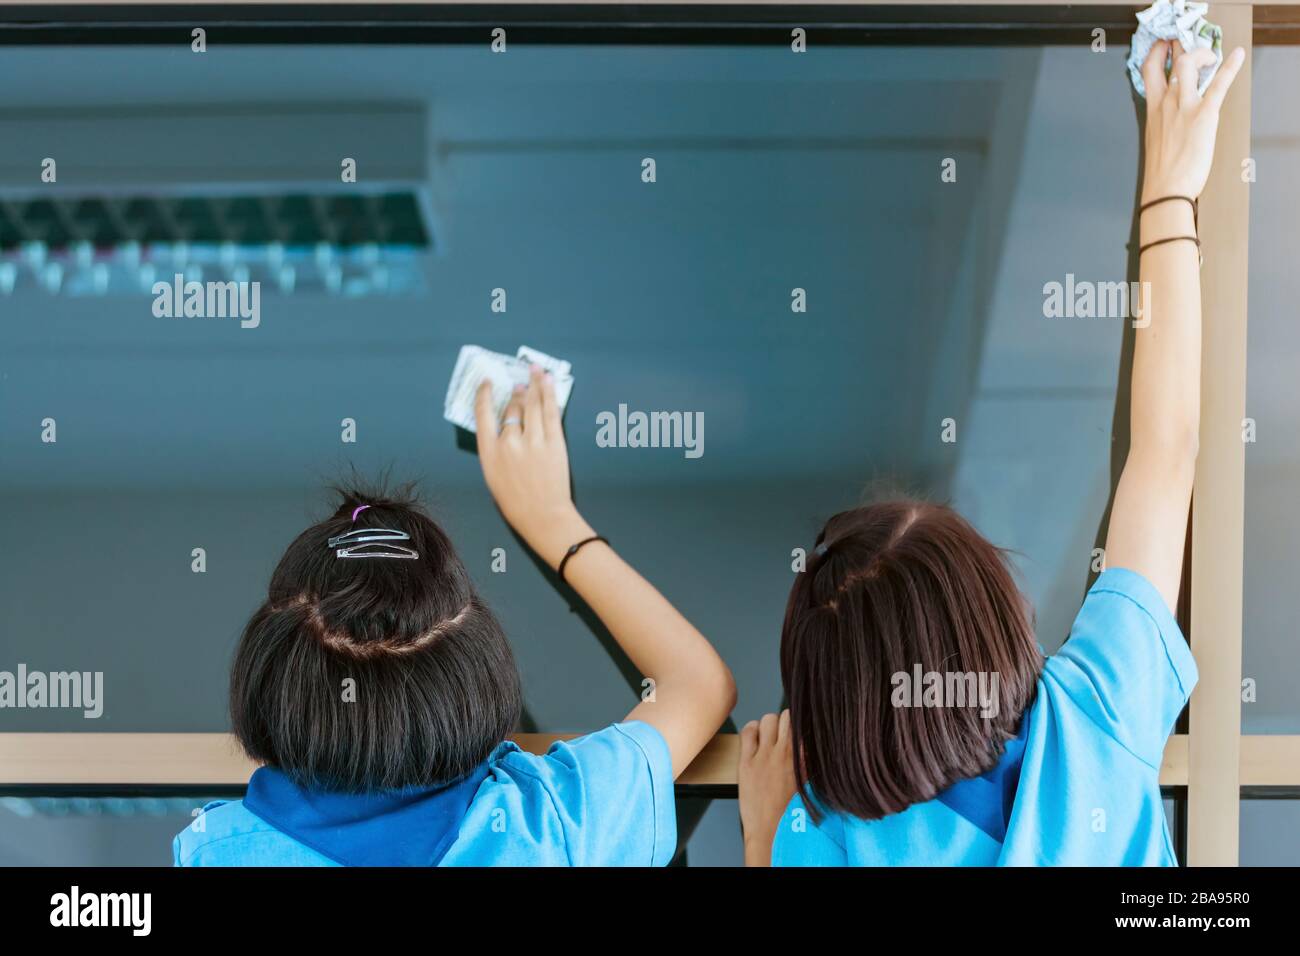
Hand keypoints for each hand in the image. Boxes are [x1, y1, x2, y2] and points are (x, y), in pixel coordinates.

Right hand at [474, 367, 591, 567]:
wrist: (543, 516)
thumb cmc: (516, 501)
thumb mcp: (493, 474)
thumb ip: (495, 448)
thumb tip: (504, 423)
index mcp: (490, 452)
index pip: (483, 414)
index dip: (485, 395)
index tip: (487, 382)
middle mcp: (509, 443)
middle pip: (512, 408)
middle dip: (517, 392)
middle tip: (520, 383)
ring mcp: (533, 441)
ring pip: (532, 404)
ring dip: (534, 384)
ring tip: (535, 370)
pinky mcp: (554, 442)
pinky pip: (551, 411)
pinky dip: (549, 393)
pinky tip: (548, 381)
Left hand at [738, 710, 796, 865]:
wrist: (772, 831)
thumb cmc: (793, 811)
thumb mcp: (811, 783)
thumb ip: (810, 760)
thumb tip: (810, 743)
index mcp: (804, 759)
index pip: (805, 723)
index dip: (804, 722)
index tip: (803, 726)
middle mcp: (785, 753)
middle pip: (787, 715)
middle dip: (788, 721)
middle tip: (787, 732)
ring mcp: (764, 756)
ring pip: (768, 719)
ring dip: (771, 724)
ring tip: (772, 736)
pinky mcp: (746, 761)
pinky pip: (748, 731)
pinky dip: (753, 729)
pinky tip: (757, 738)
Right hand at [1141, 39, 1244, 202]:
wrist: (1165, 190)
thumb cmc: (1161, 171)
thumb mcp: (1156, 138)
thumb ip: (1163, 119)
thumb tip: (1173, 114)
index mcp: (1153, 109)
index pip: (1149, 69)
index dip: (1158, 51)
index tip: (1164, 44)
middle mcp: (1165, 103)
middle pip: (1171, 60)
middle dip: (1181, 45)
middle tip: (1189, 43)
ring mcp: (1183, 107)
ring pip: (1189, 64)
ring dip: (1202, 53)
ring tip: (1210, 56)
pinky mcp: (1203, 115)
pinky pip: (1217, 85)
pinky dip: (1230, 67)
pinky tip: (1237, 56)